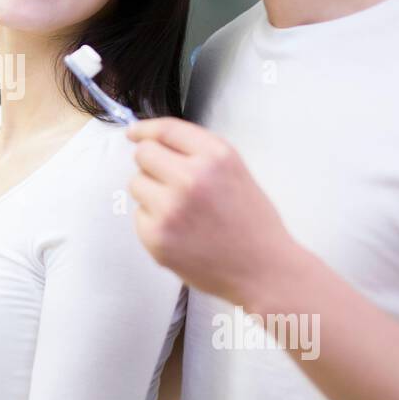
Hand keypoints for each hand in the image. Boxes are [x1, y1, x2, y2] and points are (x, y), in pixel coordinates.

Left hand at [127, 117, 295, 305]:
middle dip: (151, 164)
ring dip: (151, 193)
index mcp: (216, 157)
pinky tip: (179, 232)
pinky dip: (152, 222)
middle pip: (143, 154)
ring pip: (136, 183)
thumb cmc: (251, 223)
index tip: (134, 133)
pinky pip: (138, 215)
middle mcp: (192, 178)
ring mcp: (171, 209)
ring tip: (180, 211)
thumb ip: (197, 152)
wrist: (264, 270)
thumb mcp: (235, 171)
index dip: (145, 129)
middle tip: (168, 181)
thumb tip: (150, 140)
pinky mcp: (157, 237)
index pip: (166, 130)